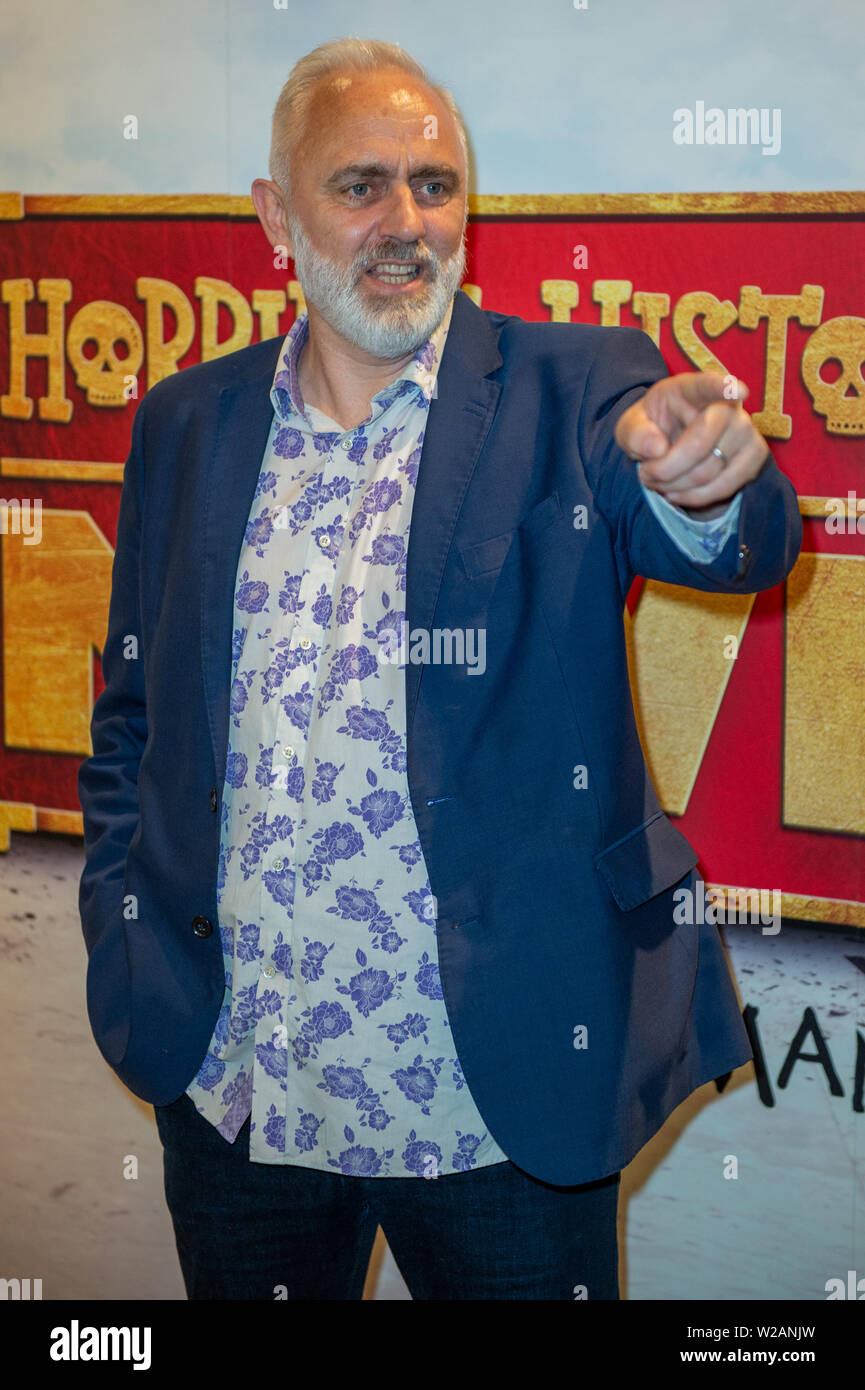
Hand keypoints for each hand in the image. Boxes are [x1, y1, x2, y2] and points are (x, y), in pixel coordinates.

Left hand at [614, 372, 769, 514]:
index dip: (722, 387)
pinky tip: (677, 492)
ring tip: (658, 482)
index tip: (736, 391)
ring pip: (709, 471)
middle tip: (646, 474)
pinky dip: (695, 497)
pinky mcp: (754, 456)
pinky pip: (724, 487)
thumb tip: (658, 449)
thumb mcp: (629, 428)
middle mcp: (726, 406)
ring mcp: (745, 430)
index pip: (708, 385)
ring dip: (675, 486)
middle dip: (666, 469)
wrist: (672, 448)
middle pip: (699, 443)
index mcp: (691, 389)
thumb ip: (635, 434)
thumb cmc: (652, 430)